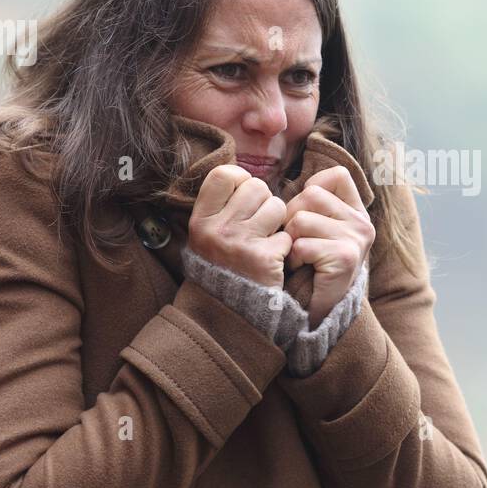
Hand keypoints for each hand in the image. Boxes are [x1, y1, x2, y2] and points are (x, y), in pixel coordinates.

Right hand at [187, 164, 291, 287]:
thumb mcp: (208, 235)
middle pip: (256, 186)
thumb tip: (242, 175)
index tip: (245, 196)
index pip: (224, 174)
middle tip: (259, 223)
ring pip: (276, 206)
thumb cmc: (223, 265)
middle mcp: (217, 229)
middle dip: (264, 202)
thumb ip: (221, 206)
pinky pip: (286, 234)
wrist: (228, 313)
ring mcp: (239, 243)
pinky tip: (272, 259)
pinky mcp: (263, 258)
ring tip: (266, 238)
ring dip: (278, 222)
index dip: (241, 179)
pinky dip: (284, 247)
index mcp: (201, 219)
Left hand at [282, 166, 375, 326]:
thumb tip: (292, 183)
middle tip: (295, 241)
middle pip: (311, 194)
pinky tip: (301, 269)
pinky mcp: (345, 258)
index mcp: (357, 212)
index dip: (313, 187)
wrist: (323, 313)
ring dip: (290, 240)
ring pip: (301, 219)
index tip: (306, 212)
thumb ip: (314, 205)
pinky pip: (302, 244)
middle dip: (291, 216)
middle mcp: (362, 223)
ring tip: (298, 256)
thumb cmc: (312, 267)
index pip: (337, 175)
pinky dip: (293, 258)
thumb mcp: (319, 230)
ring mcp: (356, 239)